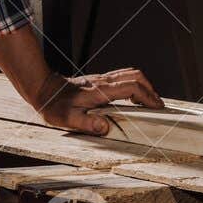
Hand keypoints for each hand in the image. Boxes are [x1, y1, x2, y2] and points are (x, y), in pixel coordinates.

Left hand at [34, 68, 164, 134]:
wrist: (44, 89)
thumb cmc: (54, 105)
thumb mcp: (67, 118)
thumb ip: (87, 123)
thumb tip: (105, 128)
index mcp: (100, 91)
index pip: (131, 87)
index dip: (147, 95)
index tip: (157, 106)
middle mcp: (104, 82)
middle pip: (135, 76)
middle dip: (150, 89)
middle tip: (158, 104)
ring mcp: (101, 79)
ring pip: (130, 74)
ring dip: (143, 84)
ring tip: (150, 99)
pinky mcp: (98, 80)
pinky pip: (122, 76)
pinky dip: (134, 83)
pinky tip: (133, 95)